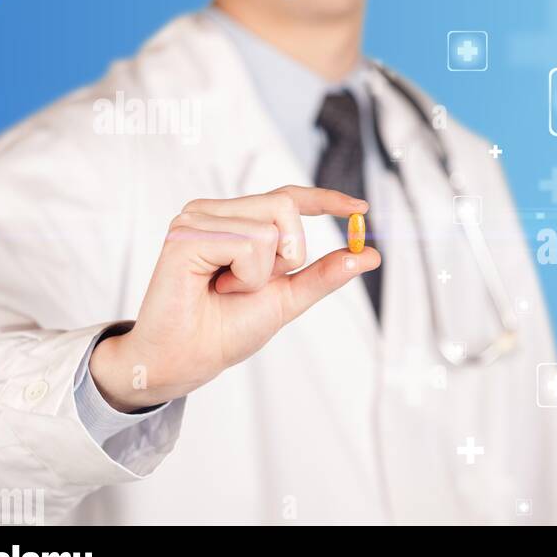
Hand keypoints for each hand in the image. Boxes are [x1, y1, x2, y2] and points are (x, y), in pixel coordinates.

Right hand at [90, 186, 378, 410]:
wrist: (187, 360)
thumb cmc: (225, 330)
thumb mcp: (288, 298)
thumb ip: (324, 274)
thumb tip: (370, 255)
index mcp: (235, 221)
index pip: (287, 197)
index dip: (325, 199)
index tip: (361, 209)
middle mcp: (214, 212)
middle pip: (285, 205)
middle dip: (287, 255)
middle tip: (250, 283)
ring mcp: (196, 219)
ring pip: (269, 228)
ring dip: (262, 272)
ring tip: (228, 288)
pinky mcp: (185, 235)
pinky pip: (247, 244)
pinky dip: (245, 275)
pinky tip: (216, 287)